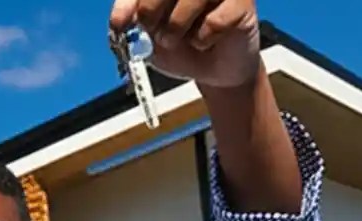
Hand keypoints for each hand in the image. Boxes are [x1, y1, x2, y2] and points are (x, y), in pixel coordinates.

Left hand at [109, 0, 259, 88]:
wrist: (214, 72)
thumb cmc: (182, 46)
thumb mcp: (149, 38)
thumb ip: (134, 24)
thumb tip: (120, 21)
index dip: (129, 2)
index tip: (119, 23)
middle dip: (150, 10)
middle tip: (152, 31)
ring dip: (176, 26)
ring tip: (175, 40)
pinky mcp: (242, 3)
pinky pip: (216, 20)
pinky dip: (204, 38)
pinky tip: (206, 42)